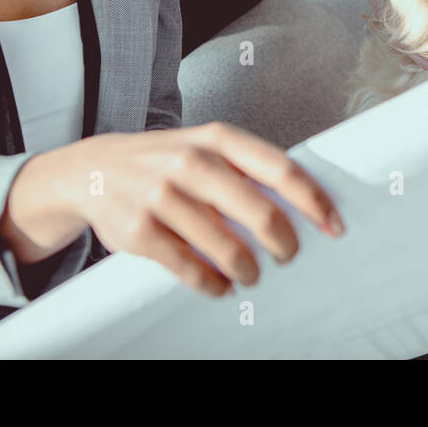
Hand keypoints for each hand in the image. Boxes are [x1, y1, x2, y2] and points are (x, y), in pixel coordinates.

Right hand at [1, 122, 344, 297]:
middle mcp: (190, 163)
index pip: (280, 169)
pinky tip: (220, 287)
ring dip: (248, 270)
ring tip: (251, 275)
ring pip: (226, 248)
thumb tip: (305, 203)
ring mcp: (161, 196)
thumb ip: (248, 169)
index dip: (313, 202)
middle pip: (259, 214)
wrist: (93, 169)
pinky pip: (189, 269)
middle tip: (288, 257)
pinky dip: (212, 285)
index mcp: (217, 139)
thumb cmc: (166, 160)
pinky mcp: (139, 231)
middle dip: (284, 245)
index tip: (334, 226)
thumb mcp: (205, 147)